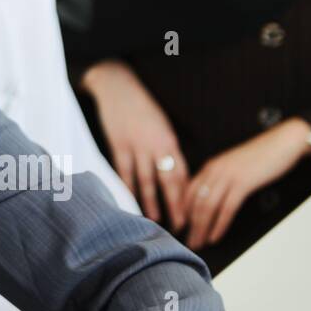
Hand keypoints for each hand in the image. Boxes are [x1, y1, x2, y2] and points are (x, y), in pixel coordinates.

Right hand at [83, 60, 189, 228]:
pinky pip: (124, 172)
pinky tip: (130, 201)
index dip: (187, 195)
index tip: (193, 212)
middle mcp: (156, 145)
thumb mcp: (161, 124)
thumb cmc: (141, 105)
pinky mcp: (118, 145)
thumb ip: (167, 147)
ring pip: (146, 180)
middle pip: (168, 181)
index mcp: (170, 140)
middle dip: (175, 204)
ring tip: (155, 219)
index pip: (183, 173)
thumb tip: (173, 171)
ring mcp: (136, 146)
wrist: (118, 86)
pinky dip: (128, 188)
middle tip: (180, 225)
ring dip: (151, 202)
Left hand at [181, 119, 310, 250]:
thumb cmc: (262, 156)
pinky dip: (219, 224)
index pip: (189, 192)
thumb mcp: (235, 167)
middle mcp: (214, 170)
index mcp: (211, 166)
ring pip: (207, 206)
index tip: (180, 227)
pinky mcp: (243, 183)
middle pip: (195, 201)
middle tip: (187, 242)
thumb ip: (222, 180)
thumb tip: (214, 199)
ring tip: (198, 243)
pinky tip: (215, 236)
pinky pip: (226, 208)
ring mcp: (227, 176)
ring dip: (201, 228)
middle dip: (189, 225)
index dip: (183, 211)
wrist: (283, 142)